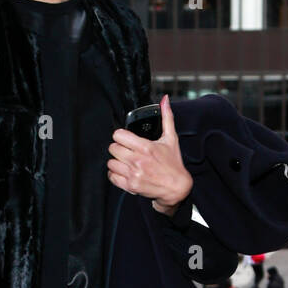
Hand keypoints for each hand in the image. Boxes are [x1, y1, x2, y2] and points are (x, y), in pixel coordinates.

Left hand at [107, 94, 193, 211]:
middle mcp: (137, 160)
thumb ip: (167, 117)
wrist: (177, 187)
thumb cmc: (173, 163)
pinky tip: (124, 172)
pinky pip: (112, 177)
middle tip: (126, 151)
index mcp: (145, 146)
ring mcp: (133, 174)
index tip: (125, 139)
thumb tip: (165, 100)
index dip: (121, 136)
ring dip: (116, 162)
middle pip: (113, 148)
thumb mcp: (171, 138)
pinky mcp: (130, 186)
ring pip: (110, 163)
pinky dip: (115, 174)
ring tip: (125, 162)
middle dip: (118, 148)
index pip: (118, 135)